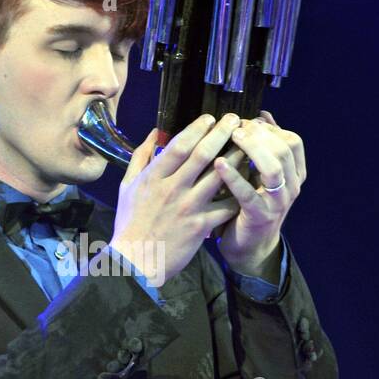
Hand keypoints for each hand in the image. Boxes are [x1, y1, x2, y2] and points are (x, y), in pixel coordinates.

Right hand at [109, 114, 241, 286]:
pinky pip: (227, 206)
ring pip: (219, 177)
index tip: (211, 117)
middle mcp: (172, 189)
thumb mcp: (127, 186)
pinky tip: (250, 183)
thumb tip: (155, 133)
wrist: (135, 261)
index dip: (197, 128)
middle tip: (236, 120)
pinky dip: (239, 193)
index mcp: (154, 177)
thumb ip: (141, 157)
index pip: (179, 145)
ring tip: (249, 145)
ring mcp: (188, 207)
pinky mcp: (201, 226)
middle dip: (222, 133)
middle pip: (202, 155)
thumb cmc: (130, 223)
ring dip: (237, 158)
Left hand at [212, 111, 306, 272]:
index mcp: (295, 174)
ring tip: (232, 138)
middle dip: (260, 134)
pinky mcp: (259, 217)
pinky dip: (233, 176)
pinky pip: (248, 194)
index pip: (292, 140)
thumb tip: (262, 116)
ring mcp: (278, 203)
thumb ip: (264, 146)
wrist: (250, 246)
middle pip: (285, 149)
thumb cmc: (252, 204)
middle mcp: (291, 187)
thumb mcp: (261, 173)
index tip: (246, 122)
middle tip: (236, 127)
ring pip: (274, 168)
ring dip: (252, 149)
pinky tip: (218, 163)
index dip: (269, 128)